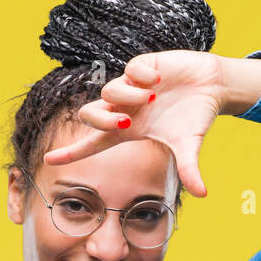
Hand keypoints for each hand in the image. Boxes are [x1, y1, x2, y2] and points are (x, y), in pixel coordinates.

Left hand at [42, 50, 227, 197]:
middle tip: (126, 122)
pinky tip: (159, 80)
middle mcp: (123, 109)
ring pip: (108, 92)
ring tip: (152, 97)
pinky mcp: (140, 66)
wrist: (211, 86)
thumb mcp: (188, 145)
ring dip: (127, 97)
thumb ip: (189, 169)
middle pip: (89, 115)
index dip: (71, 153)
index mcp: (127, 130)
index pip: (92, 144)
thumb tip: (203, 195)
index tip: (49, 160)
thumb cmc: (194, 117)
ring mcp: (129, 87)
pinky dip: (142, 76)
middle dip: (101, 120)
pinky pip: (130, 70)